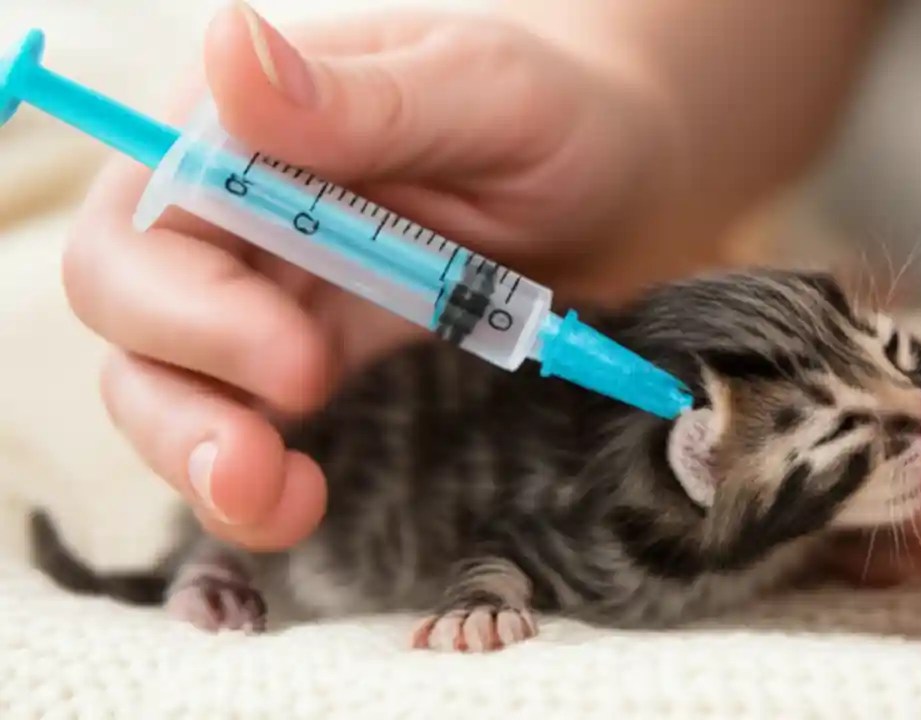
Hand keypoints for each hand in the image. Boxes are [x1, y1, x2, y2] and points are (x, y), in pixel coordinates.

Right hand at [62, 3, 694, 550]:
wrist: (626, 180)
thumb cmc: (561, 112)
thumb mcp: (485, 92)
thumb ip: (365, 97)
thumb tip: (228, 45)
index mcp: (246, 124)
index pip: (146, 217)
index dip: (188, 306)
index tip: (295, 358)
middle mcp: (237, 206)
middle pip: (131, 308)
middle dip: (180, 398)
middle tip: (262, 461)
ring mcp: (269, 284)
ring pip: (170, 380)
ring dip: (199, 455)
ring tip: (279, 505)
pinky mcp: (311, 350)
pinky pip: (248, 419)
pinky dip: (256, 475)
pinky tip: (303, 499)